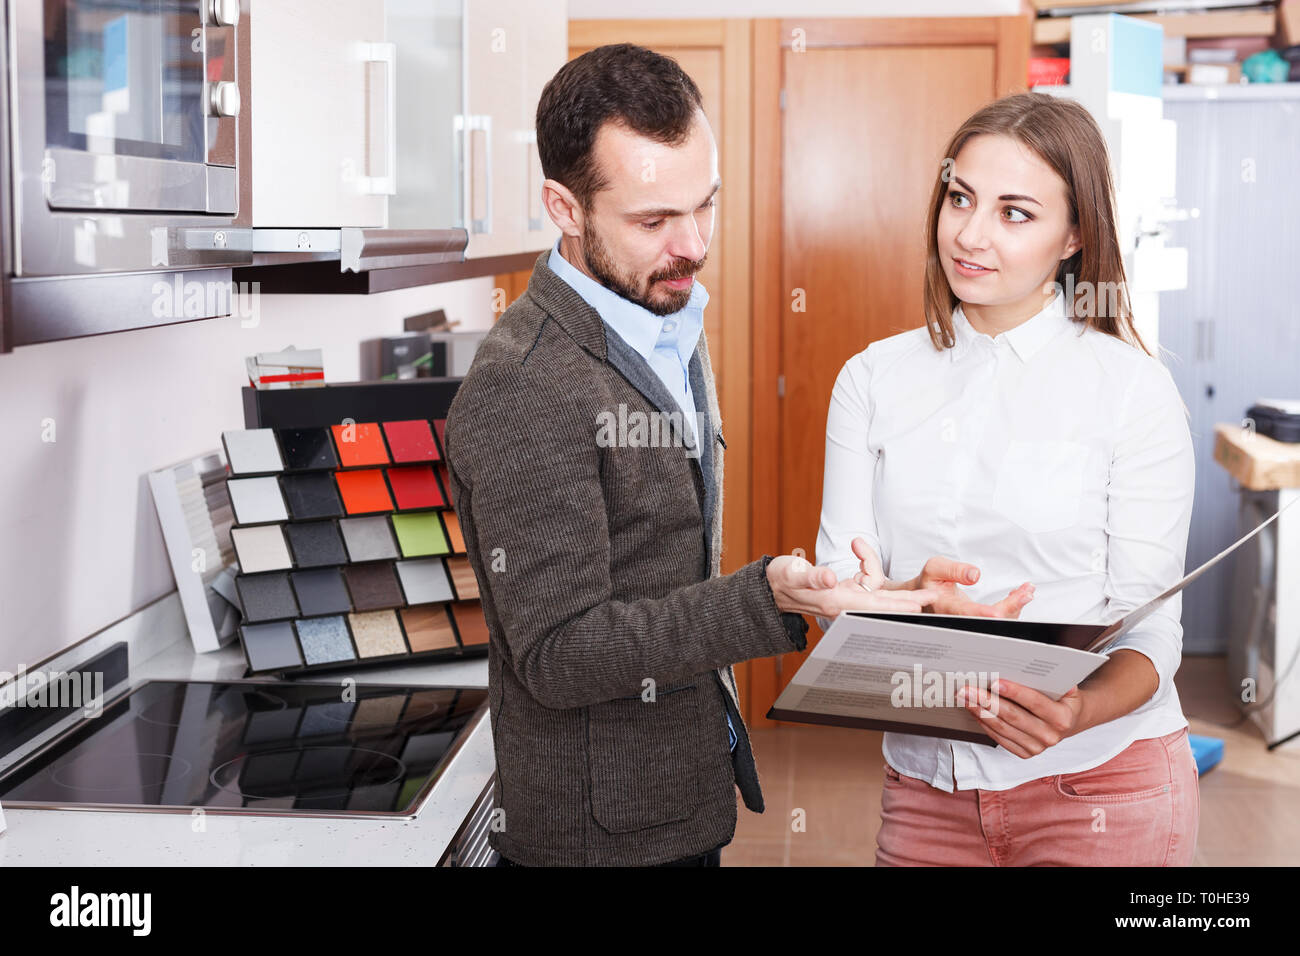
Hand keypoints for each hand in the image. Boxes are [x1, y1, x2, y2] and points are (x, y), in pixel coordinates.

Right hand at [766, 553, 940, 619]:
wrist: (771, 585)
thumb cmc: (781, 579)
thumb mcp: (792, 573)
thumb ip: (811, 576)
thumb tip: (828, 578)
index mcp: (835, 601)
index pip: (873, 604)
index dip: (897, 605)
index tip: (918, 604)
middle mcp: (843, 603)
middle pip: (883, 605)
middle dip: (908, 603)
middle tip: (934, 599)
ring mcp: (845, 598)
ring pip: (879, 597)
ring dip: (901, 596)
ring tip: (926, 594)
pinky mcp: (844, 591)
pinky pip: (867, 587)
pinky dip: (876, 577)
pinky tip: (877, 566)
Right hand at [851, 537, 1033, 617]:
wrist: (924, 595)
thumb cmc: (929, 581)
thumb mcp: (934, 567)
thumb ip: (953, 569)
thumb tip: (975, 574)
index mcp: (946, 607)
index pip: (966, 613)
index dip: (982, 614)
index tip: (997, 611)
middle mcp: (960, 619)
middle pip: (989, 620)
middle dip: (1011, 606)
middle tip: (1027, 591)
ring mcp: (972, 621)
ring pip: (998, 620)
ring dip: (1016, 605)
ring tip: (1027, 589)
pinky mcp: (981, 620)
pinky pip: (1000, 617)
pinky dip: (1013, 605)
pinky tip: (1020, 594)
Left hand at [956, 679, 1085, 757]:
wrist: (1071, 722)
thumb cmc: (1064, 700)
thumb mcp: (1067, 687)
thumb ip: (1055, 679)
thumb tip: (1035, 667)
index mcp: (1062, 718)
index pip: (1035, 702)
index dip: (1015, 692)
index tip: (995, 682)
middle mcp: (1049, 736)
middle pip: (1012, 716)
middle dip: (987, 701)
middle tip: (968, 688)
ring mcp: (1036, 747)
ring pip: (1002, 728)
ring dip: (979, 711)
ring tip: (965, 697)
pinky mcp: (1024, 753)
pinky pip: (999, 737)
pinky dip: (983, 723)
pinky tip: (973, 710)